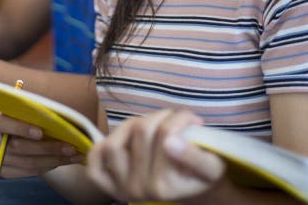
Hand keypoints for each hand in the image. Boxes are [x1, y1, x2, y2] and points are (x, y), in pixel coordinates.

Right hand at [0, 108, 83, 177]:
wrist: (17, 131)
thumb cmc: (25, 114)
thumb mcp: (26, 107)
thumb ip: (34, 109)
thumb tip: (57, 114)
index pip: (1, 122)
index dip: (21, 128)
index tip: (41, 132)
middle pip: (16, 146)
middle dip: (46, 147)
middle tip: (69, 147)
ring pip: (25, 162)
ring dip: (52, 159)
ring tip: (72, 154)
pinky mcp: (1, 171)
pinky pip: (26, 172)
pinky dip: (46, 166)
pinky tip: (61, 160)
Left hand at [86, 109, 224, 202]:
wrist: (189, 189)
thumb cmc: (201, 174)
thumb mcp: (212, 166)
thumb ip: (195, 155)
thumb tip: (170, 141)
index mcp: (162, 188)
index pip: (166, 135)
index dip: (182, 118)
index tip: (194, 119)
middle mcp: (138, 190)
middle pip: (142, 131)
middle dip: (162, 116)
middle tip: (175, 118)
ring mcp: (120, 187)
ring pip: (117, 139)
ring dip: (135, 122)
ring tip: (153, 124)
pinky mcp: (107, 183)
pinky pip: (95, 158)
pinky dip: (103, 144)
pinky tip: (123, 137)